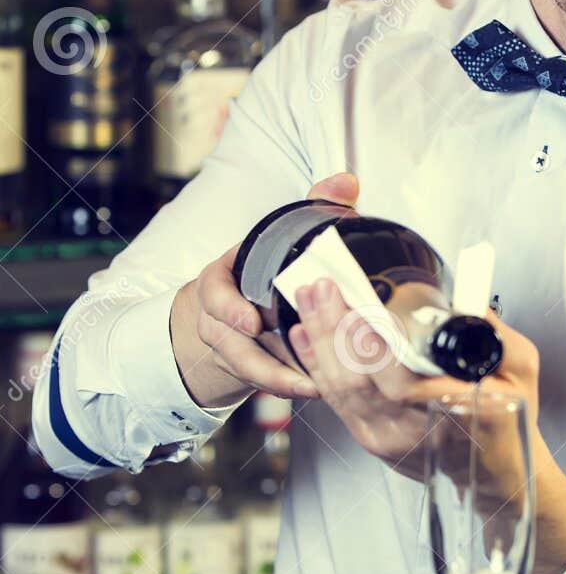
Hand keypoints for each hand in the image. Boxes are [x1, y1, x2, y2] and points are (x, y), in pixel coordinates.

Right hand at [169, 172, 359, 409]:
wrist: (229, 305)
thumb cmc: (263, 266)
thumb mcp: (281, 233)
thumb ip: (314, 205)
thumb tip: (345, 182)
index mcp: (224, 277)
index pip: (212, 291)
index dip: (227, 308)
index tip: (250, 323)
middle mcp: (219, 314)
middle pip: (226, 340)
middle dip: (258, 360)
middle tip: (294, 369)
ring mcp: (228, 343)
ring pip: (243, 367)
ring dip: (277, 379)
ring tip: (311, 386)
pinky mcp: (244, 366)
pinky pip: (256, 382)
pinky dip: (284, 386)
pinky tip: (313, 391)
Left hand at [290, 280, 565, 573]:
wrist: (493, 475)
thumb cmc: (508, 423)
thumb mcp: (521, 374)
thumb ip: (497, 336)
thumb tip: (467, 303)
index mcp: (452, 415)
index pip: (399, 385)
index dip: (372, 348)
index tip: (358, 309)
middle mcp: (411, 432)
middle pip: (359, 381)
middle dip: (334, 329)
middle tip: (322, 286)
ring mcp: (385, 440)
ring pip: (340, 388)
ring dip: (319, 339)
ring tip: (308, 298)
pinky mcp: (369, 439)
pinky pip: (335, 399)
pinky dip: (316, 362)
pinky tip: (305, 332)